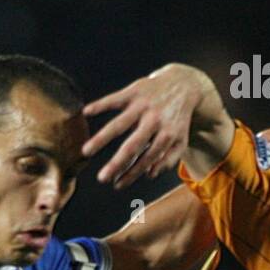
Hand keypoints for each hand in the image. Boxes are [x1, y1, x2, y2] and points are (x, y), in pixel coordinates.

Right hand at [82, 63, 207, 189]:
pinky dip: (100, 105)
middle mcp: (154, 121)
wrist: (183, 84)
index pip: (146, 159)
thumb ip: (168, 160)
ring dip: (102, 138)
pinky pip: (115, 99)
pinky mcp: (135, 91)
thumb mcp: (180, 141)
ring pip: (119, 124)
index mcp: (166, 135)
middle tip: (101, 179)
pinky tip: (86, 112)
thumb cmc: (176, 120)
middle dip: (117, 163)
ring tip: (85, 152)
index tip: (116, 185)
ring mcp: (143, 105)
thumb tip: (149, 175)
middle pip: (132, 146)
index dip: (132, 174)